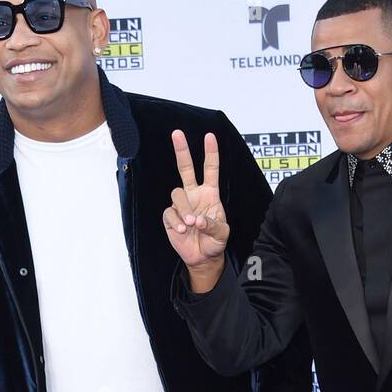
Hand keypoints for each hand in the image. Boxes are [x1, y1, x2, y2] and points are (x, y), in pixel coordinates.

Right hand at [163, 129, 229, 288]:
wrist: (203, 258)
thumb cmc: (215, 242)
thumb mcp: (222, 233)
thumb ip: (212, 224)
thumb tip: (197, 219)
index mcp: (210, 194)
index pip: (210, 169)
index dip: (210, 153)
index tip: (210, 136)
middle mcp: (194, 195)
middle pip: (186, 168)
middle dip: (182, 150)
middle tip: (177, 133)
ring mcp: (182, 205)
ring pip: (177, 194)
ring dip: (184, 208)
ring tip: (191, 224)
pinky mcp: (171, 217)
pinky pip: (170, 213)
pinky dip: (176, 221)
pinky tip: (183, 230)